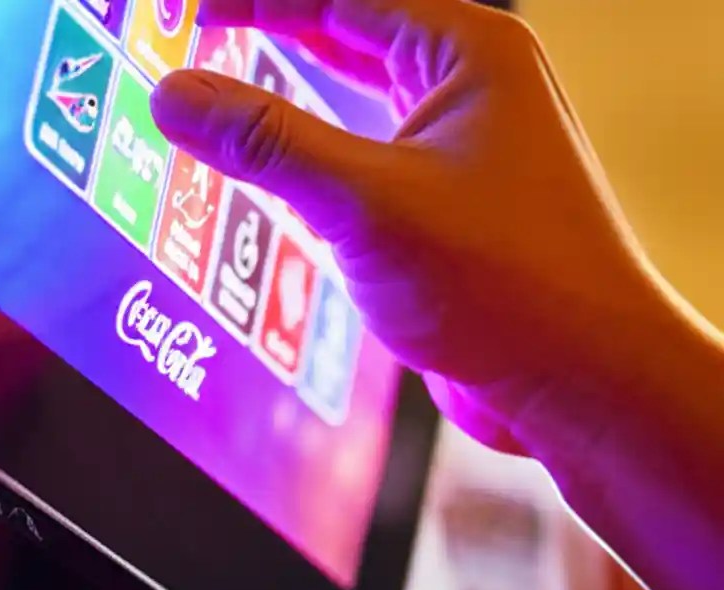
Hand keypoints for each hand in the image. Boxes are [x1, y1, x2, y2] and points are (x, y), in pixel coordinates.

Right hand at [149, 0, 691, 456]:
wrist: (580, 382)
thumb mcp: (364, 201)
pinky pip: (366, 162)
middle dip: (271, 37)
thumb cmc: (511, 284)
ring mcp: (465, 149)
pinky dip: (316, 161)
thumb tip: (177, 95)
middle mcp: (474, 90)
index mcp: (470, 55)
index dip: (259, 2)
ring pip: (357, 102)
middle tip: (199, 41)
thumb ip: (265, 143)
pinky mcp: (450, 208)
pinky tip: (278, 175)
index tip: (191, 13)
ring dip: (292, 102)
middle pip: (349, 37)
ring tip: (224, 98)